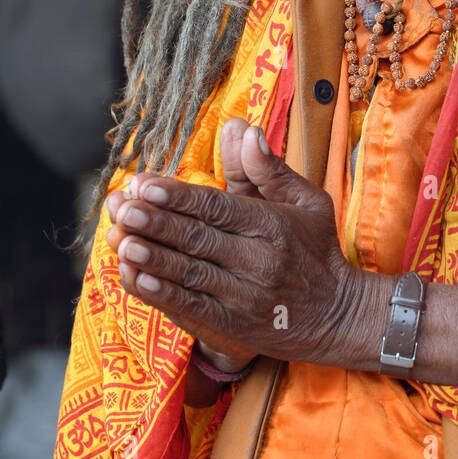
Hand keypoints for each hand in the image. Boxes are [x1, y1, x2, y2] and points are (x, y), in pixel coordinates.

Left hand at [104, 118, 385, 369]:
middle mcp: (257, 261)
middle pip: (197, 239)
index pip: (217, 207)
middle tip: (122, 206)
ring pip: (189, 274)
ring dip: (151, 257)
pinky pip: (190, 308)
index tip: (144, 184)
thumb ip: (269, 168)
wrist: (338, 315)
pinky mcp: (233, 327)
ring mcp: (244, 298)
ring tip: (119, 240)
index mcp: (272, 225)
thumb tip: (244, 131)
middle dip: (156, 222)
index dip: (178, 196)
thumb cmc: (316, 249)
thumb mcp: (306, 201)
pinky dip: (160, 294)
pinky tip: (135, 279)